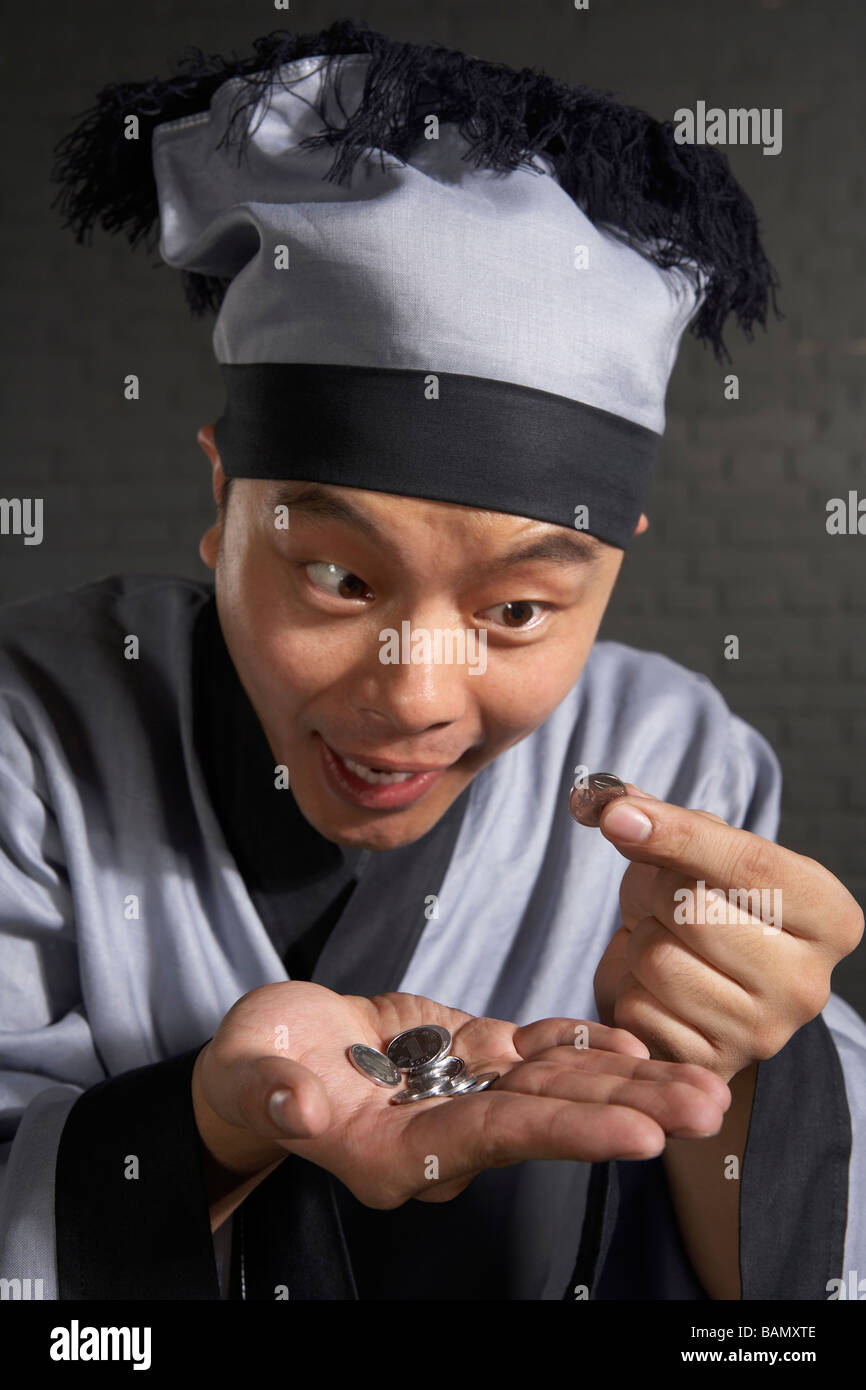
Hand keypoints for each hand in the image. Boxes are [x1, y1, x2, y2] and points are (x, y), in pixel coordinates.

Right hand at [192, 981, 730, 1207]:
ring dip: (628, 1079)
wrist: (272, 1055)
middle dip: (629, 1111)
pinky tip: (632, 1041)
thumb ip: (276, 1095)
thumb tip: (297, 1105)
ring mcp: (463, 1092)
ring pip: (556, 1085)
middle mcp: (445, 1134)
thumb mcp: (251, 1077)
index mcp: (396, 1153)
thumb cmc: (252, 1072)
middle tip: (706, 1108)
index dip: (567, 1133)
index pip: (497, 1141)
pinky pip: (535, 1052)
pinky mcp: (467, 1054)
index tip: (640, 1135)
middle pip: (549, 1119)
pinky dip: (584, 1044)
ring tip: (700, 1081)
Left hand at [593, 785, 863, 1082]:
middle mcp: (809, 983)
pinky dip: (630, 991)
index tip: (617, 815)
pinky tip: (658, 993)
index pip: (750, 862)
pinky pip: (637, 1009)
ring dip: (640, 944)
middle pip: (692, 907)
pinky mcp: (711, 1066)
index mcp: (830, 917)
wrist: (704, 1000)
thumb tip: (613, 804)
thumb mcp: (704, 861)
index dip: (677, 833)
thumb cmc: (709, 913)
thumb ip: (667, 824)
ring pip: (658, 959)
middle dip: (656, 892)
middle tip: (666, 901)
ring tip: (666, 948)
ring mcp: (764, 1034)